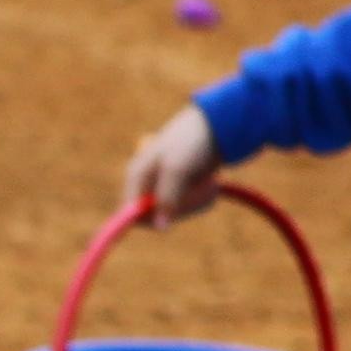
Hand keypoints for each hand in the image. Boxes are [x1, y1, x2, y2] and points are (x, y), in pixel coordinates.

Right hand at [122, 102, 223, 225]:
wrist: (218, 122)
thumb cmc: (192, 140)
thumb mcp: (177, 168)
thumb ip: (167, 198)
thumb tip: (160, 227)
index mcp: (137, 176)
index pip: (132, 213)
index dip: (152, 218)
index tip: (175, 212)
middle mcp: (148, 184)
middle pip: (157, 216)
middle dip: (182, 207)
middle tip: (201, 187)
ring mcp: (165, 187)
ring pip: (176, 213)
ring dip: (196, 201)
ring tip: (208, 182)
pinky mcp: (182, 188)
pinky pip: (189, 207)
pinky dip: (202, 198)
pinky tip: (210, 183)